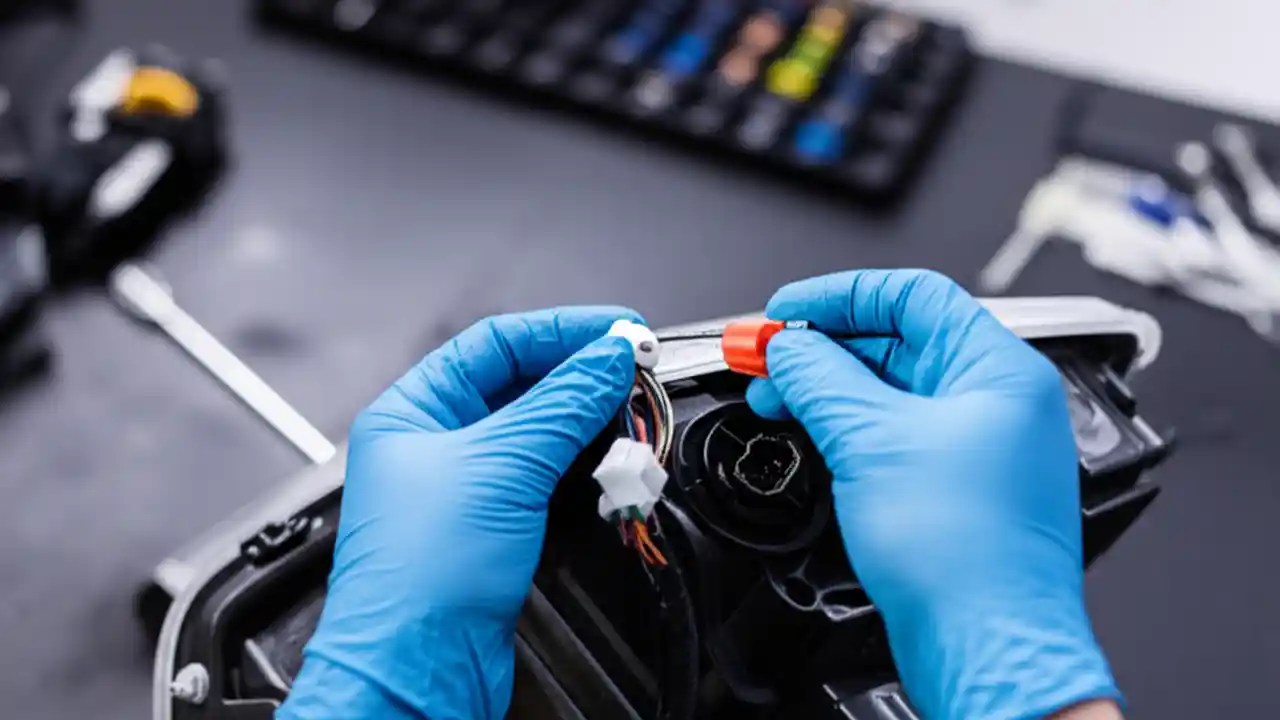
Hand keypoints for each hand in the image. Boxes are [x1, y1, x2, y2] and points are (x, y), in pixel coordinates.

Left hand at [279, 308, 637, 719]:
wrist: (419, 669)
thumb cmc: (419, 578)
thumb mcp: (502, 467)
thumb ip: (562, 404)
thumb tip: (607, 358)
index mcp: (412, 411)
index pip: (495, 342)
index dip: (562, 329)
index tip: (618, 330)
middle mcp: (436, 444)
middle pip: (520, 382)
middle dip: (581, 372)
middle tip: (636, 366)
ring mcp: (468, 487)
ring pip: (539, 430)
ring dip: (587, 417)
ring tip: (631, 406)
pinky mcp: (497, 527)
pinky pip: (548, 476)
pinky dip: (584, 463)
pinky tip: (613, 458)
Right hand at [746, 270, 1118, 719]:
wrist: (988, 649)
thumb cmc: (967, 558)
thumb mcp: (871, 441)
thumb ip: (818, 379)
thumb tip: (784, 348)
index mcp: (998, 371)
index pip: (913, 296)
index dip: (839, 295)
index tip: (784, 313)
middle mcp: (997, 403)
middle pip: (897, 342)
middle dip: (821, 347)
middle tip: (764, 359)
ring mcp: (978, 448)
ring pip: (891, 392)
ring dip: (826, 389)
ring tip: (773, 400)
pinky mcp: (955, 490)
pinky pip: (893, 436)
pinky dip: (846, 428)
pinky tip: (809, 435)